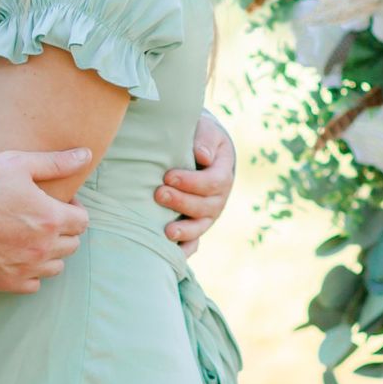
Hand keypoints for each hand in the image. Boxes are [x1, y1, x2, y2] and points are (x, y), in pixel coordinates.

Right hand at [0, 149, 91, 292]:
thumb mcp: (18, 164)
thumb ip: (56, 163)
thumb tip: (86, 155)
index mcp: (51, 218)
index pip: (82, 221)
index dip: (73, 209)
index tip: (58, 203)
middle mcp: (44, 247)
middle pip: (72, 244)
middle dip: (63, 230)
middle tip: (43, 218)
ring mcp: (26, 268)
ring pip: (56, 266)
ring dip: (49, 252)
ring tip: (30, 237)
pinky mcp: (8, 283)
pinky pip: (34, 284)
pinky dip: (31, 272)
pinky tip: (17, 257)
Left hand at [154, 113, 235, 255]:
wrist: (198, 149)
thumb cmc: (199, 137)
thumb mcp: (206, 130)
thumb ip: (205, 139)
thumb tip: (202, 156)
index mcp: (223, 173)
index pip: (213, 182)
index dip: (192, 182)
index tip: (168, 175)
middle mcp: (218, 198)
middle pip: (206, 206)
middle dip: (182, 202)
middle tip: (158, 194)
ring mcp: (208, 215)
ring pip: (201, 226)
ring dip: (185, 230)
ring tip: (167, 232)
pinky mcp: (195, 225)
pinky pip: (194, 242)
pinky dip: (185, 249)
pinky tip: (171, 253)